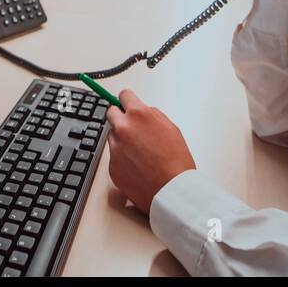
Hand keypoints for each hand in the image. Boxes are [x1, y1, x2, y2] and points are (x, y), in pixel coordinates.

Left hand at [105, 90, 195, 213]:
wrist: (172, 191)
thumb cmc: (176, 161)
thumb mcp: (171, 128)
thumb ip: (152, 115)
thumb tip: (141, 111)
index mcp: (139, 115)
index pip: (124, 95)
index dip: (128, 101)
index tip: (128, 104)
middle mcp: (123, 128)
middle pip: (111, 113)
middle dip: (120, 117)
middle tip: (132, 128)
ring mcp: (115, 148)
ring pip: (112, 136)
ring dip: (121, 139)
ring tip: (141, 153)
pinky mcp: (112, 166)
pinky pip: (114, 156)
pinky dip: (122, 159)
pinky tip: (138, 166)